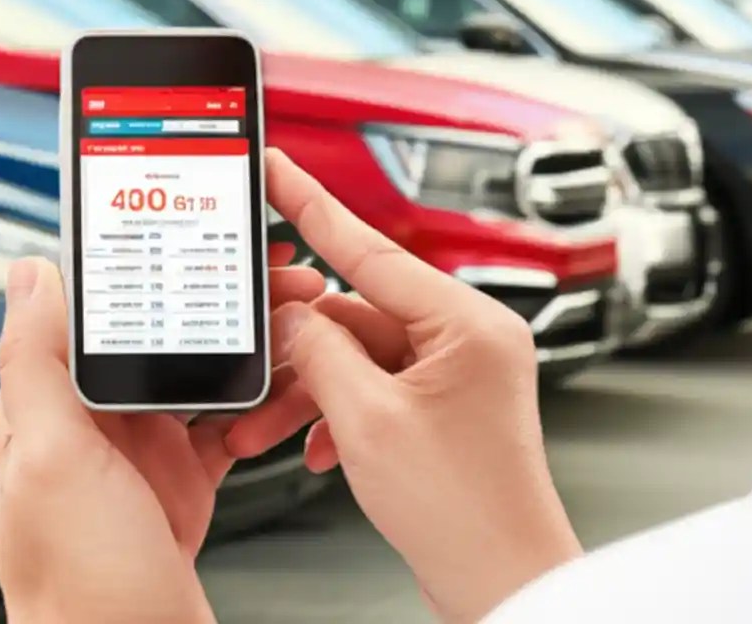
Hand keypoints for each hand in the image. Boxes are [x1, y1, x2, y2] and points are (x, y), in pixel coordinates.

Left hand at [0, 247, 323, 622]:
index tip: (201, 242)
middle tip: (277, 283)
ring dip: (248, 354)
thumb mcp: (52, 459)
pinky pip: (224, 432)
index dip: (150, 272)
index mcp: (52, 410)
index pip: (97, 314)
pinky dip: (258, 413)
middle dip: (218, 306)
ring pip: (199, 381)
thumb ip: (37, 362)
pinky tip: (283, 398)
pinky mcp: (179, 489)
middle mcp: (93, 430)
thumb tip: (30, 274)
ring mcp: (140, 460)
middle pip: (159, 340)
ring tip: (293, 335)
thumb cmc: (79, 587)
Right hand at [227, 151, 582, 623]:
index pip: (372, 248)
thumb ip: (319, 352)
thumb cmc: (463, 512)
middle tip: (251, 370)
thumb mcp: (366, 420)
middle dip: (296, 354)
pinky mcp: (442, 405)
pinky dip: (337, 413)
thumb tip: (292, 316)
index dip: (312, 204)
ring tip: (266, 432)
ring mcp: (455, 372)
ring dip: (308, 394)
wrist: (500, 582)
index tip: (278, 169)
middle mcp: (467, 338)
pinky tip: (317, 447)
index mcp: (466, 323)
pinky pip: (373, 387)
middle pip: (355, 315)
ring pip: (358, 358)